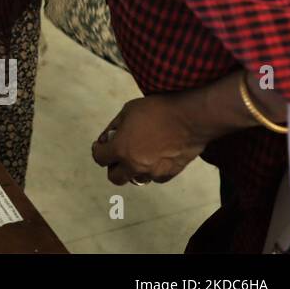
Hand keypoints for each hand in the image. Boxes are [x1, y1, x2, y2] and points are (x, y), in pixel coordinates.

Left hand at [91, 94, 209, 185]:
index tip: (102, 144)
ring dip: (133, 169)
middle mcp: (135, 165)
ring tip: (139, 154)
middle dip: (113, 166)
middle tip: (118, 155)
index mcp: (121, 149)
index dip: (98, 150)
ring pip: (136, 178)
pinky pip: (155, 178)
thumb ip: (113, 128)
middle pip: (115, 177)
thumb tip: (106, 139)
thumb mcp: (127, 111)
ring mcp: (154, 172)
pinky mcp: (171, 173)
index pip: (99, 158)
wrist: (190, 116)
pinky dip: (152, 170)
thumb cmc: (157, 109)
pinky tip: (155, 157)